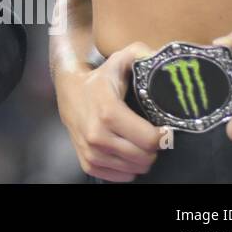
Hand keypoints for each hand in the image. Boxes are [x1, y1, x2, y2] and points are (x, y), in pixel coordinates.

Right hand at [54, 42, 161, 181]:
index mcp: (109, 111)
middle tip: (149, 134)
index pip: (150, 140)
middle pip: (144, 158)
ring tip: (137, 141)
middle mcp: (97, 134)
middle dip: (152, 147)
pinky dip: (127, 169)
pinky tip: (125, 152)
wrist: (68, 90)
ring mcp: (91, 151)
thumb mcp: (120, 61)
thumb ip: (142, 53)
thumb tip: (159, 55)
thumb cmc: (100, 78)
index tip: (162, 127)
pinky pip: (120, 177)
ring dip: (140, 158)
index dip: (163, 135)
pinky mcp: (87, 162)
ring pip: (134, 169)